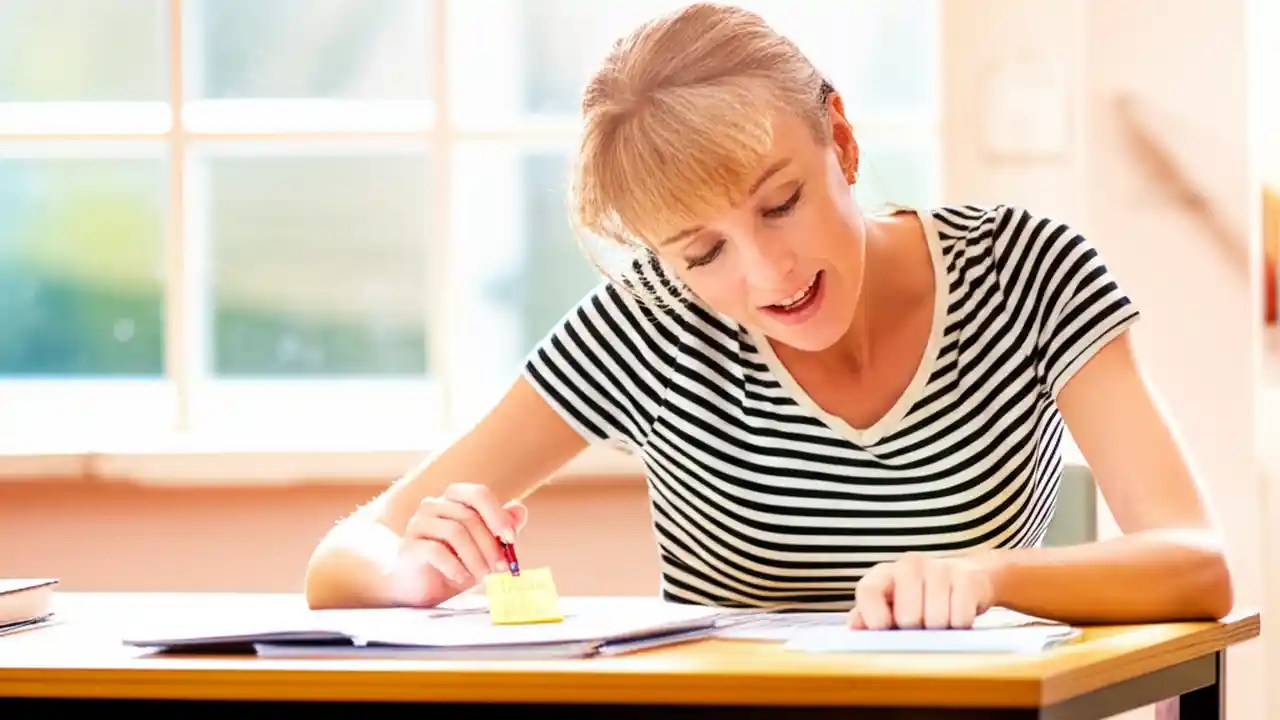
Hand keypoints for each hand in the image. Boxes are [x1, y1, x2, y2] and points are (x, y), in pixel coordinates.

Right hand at [392, 483, 528, 605]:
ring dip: (474, 558)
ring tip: (482, 576)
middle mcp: (434, 505)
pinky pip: (435, 550)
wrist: (421, 587)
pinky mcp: (409, 546)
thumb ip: (501, 530)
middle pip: (469, 516)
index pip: (479, 493)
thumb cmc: (455, 563)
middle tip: (501, 568)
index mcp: (454, 499)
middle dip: (490, 545)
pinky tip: (462, 579)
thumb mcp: (484, 548)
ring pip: (454, 531)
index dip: (498, 515)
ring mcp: (419, 523)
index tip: (511, 538)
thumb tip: (520, 510)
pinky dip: (454, 566)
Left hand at [848, 552, 997, 629]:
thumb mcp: (890, 606)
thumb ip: (868, 617)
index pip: (868, 590)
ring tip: (939, 620)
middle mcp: (909, 564)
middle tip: (920, 626)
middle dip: (915, 631)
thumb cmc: (919, 598)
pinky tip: (957, 615)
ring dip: (939, 630)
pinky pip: (960, 618)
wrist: (966, 578)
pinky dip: (960, 625)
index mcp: (884, 573)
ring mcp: (939, 568)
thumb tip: (855, 627)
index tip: (884, 631)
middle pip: (908, 617)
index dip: (873, 616)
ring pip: (936, 621)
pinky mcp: (967, 577)